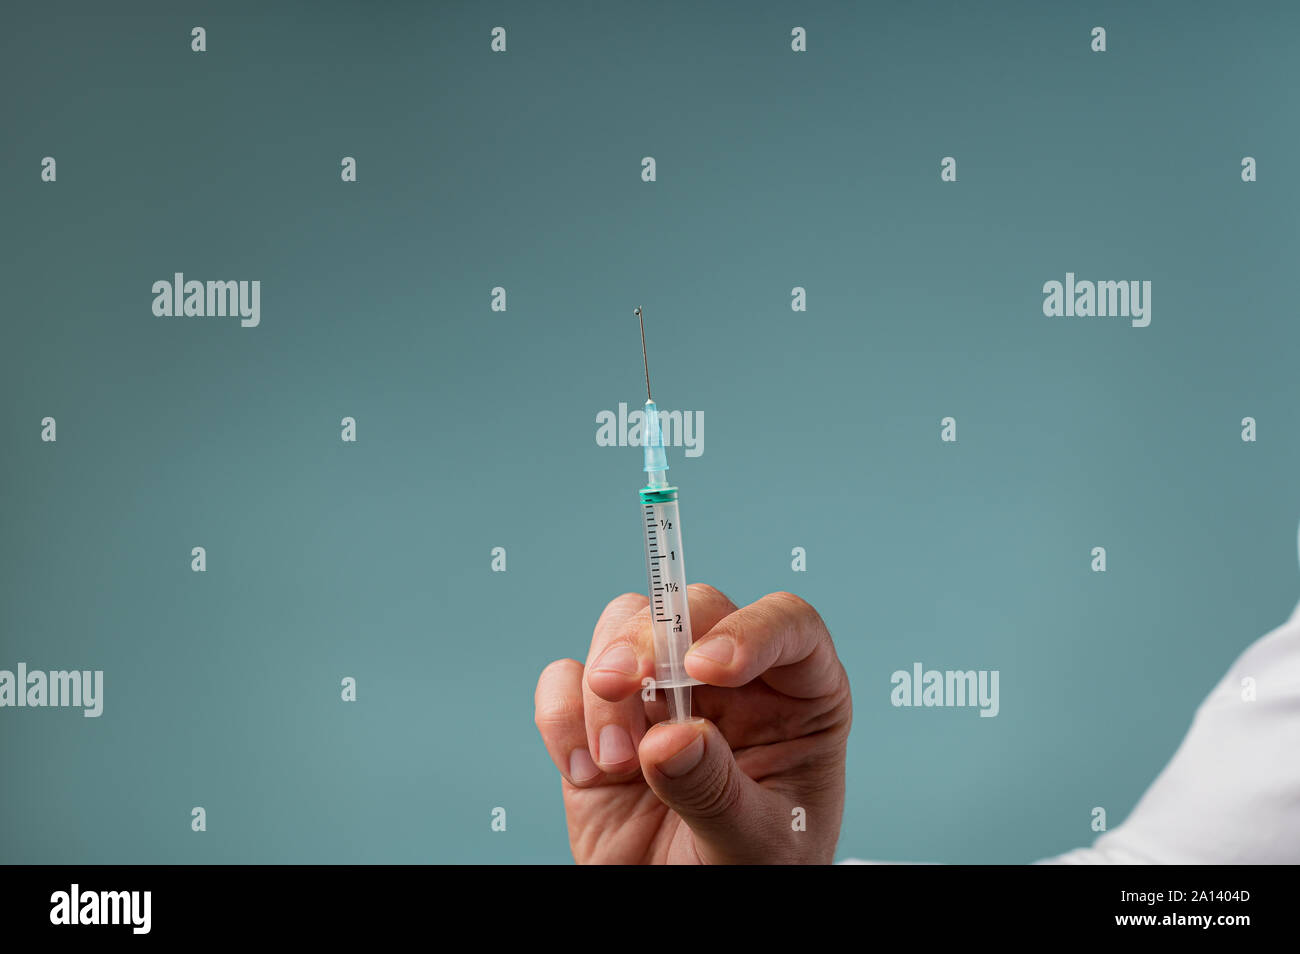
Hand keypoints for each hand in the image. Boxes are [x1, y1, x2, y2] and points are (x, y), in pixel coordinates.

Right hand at [534, 585, 850, 862]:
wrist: (683, 914)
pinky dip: (561, 713)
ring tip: (615, 760)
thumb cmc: (747, 874)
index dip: (750, 628)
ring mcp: (661, 695)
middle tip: (621, 682)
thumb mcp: (754, 844)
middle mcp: (730, 683)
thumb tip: (670, 737)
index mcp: (797, 700)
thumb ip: (717, 791)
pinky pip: (565, 678)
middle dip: (651, 640)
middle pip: (693, 610)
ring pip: (625, 626)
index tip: (707, 667)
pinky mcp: (601, 720)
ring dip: (605, 684)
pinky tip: (583, 770)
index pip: (788, 626)